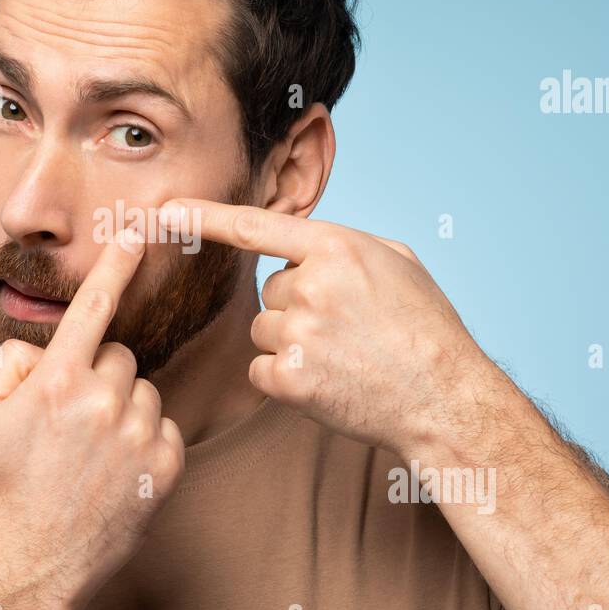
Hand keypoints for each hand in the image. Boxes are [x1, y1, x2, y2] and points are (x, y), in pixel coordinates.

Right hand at [0, 227, 185, 609]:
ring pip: (144, 391)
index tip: (136, 229)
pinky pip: (164, 427)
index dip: (115, 261)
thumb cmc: (1, 486)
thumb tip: (44, 346)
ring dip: (123, 410)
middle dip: (99, 375)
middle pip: (119, 356)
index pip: (93, 305)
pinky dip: (145, 441)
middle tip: (72, 420)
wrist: (31, 565)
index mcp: (55, 380)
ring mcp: (137, 434)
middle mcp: (101, 400)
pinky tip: (115, 471)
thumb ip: (11, 363)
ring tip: (90, 453)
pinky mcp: (166, 464)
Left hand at [160, 198, 503, 459]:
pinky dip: (285, 378)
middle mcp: (310, 286)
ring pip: (264, 329)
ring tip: (342, 356)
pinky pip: (261, 368)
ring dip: (291, 343)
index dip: (203, 217)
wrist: (444, 399)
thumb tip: (299, 246)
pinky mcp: (288, 380)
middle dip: (297, 306)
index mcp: (336, 248)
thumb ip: (342, 245)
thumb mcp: (398, 262)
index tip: (164, 210)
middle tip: (346, 328)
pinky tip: (328, 381)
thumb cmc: (426, 329)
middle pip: (269, 290)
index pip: (252, 226)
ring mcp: (297, 334)